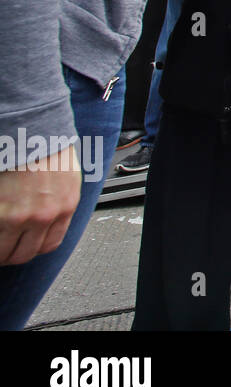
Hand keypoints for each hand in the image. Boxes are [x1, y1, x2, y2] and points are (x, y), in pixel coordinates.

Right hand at [0, 145, 81, 265]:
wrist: (34, 133)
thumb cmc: (49, 148)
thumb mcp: (69, 178)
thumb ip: (60, 202)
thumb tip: (50, 218)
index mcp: (64, 208)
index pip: (49, 245)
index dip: (32, 248)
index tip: (22, 246)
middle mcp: (44, 216)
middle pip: (25, 253)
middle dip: (11, 254)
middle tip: (3, 248)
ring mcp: (20, 216)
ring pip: (4, 251)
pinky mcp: (1, 212)